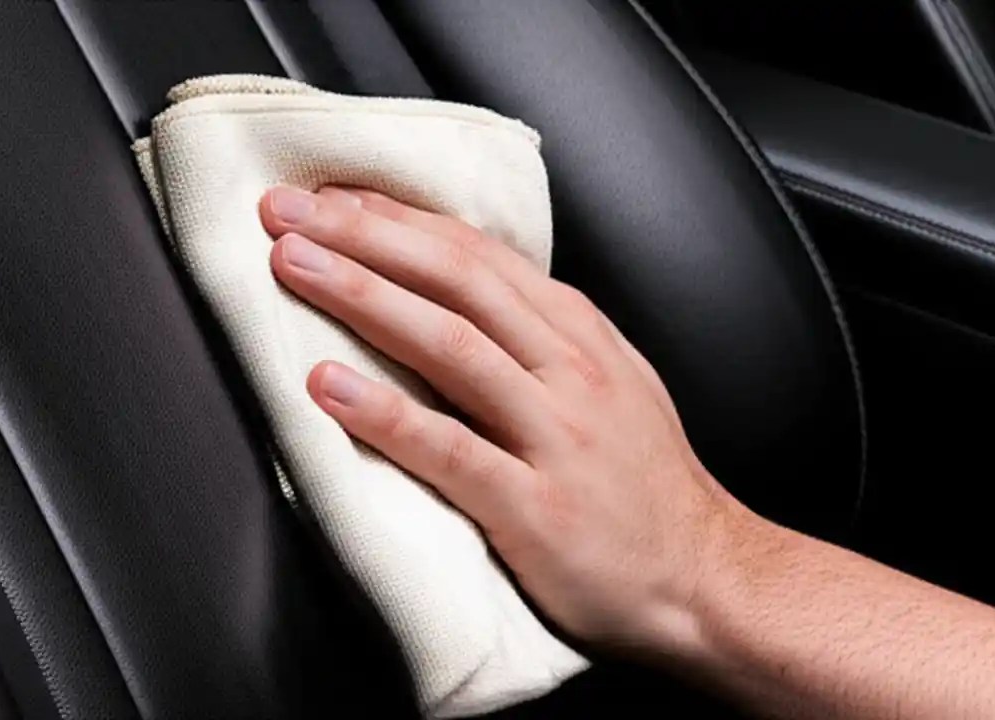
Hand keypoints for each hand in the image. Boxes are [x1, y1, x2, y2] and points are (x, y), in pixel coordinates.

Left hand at [259, 185, 752, 657]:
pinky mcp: (535, 508)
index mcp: (580, 336)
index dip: (400, 220)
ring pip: (452, 345)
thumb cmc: (643, 486)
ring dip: (365, 296)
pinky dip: (386, 414)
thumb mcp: (611, 382)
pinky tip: (329, 387)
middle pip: (457, 280)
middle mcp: (569, 371)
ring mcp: (554, 436)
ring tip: (295, 266)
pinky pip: (452, 451)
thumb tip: (464, 294)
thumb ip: (544, 336)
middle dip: (367, 236)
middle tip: (289, 211)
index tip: (333, 197)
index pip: (479, 255)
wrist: (705, 580)